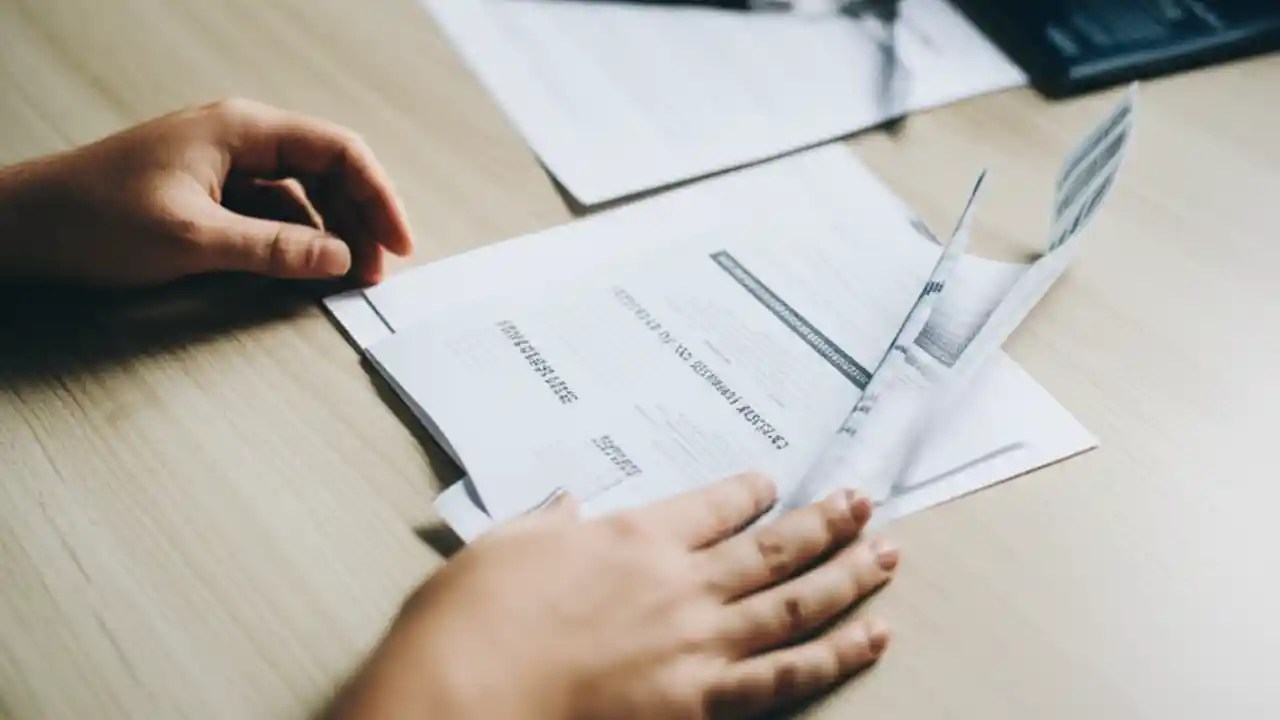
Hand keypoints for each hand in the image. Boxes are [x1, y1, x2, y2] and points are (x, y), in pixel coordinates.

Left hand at [0, 98, 411, 285]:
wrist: (23, 228)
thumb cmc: (93, 218)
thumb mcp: (194, 240)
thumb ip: (275, 250)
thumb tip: (341, 258)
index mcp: (241, 129)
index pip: (338, 150)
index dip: (379, 196)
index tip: (398, 243)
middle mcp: (240, 139)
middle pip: (328, 171)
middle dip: (360, 219)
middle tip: (375, 270)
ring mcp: (226, 167)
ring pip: (304, 195)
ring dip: (332, 233)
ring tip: (348, 275)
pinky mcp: (211, 195)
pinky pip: (273, 213)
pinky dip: (296, 241)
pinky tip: (306, 269)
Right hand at [328, 474, 899, 719]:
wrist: (462, 695)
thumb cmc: (473, 619)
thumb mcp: (504, 546)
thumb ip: (548, 522)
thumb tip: (568, 502)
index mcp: (635, 536)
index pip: (714, 504)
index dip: (750, 490)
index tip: (772, 483)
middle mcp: (680, 582)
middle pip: (774, 546)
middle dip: (826, 521)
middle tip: (864, 501)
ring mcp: (696, 643)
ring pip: (795, 604)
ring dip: (848, 577)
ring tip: (887, 555)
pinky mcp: (698, 702)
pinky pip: (784, 676)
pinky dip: (835, 656)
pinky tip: (872, 637)